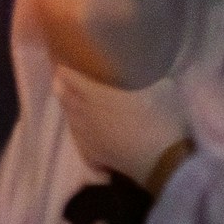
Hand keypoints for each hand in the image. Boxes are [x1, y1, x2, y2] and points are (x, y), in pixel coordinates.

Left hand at [55, 63, 186, 186]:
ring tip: (69, 102)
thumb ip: (145, 76)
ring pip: (70, 119)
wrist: (163, 161)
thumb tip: (143, 67)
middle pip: (65, 97)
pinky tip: (80, 132)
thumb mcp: (160, 87)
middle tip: (60, 79)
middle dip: (61, 86)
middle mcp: (85, 115)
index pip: (70, 78)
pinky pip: (78, 140)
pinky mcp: (94, 156)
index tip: (62, 62)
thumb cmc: (161, 119)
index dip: (64, 69)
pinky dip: (76, 132)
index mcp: (97, 95)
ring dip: (68, 108)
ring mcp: (87, 137)